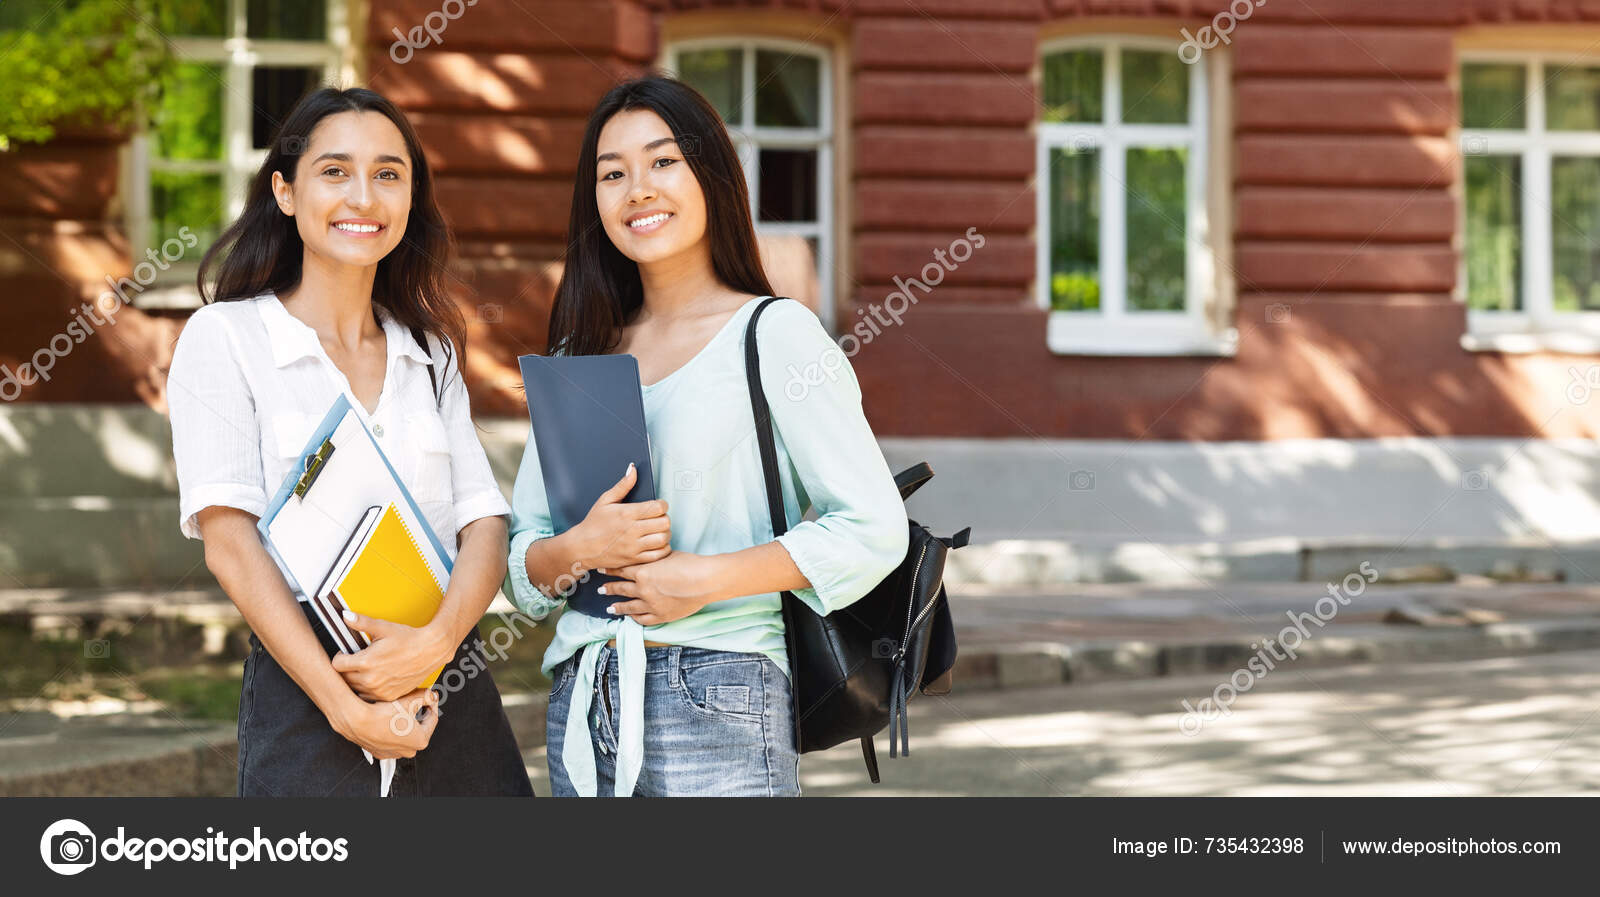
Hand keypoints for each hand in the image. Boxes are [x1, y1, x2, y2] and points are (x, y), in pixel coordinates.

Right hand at [329, 688, 439, 759]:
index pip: (432, 718)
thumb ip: (426, 696)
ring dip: (403, 721)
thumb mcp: (410, 700)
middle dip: (417, 713)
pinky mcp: (379, 751)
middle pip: (419, 727)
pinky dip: (390, 729)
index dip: (431, 704)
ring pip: (404, 733)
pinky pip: (389, 738)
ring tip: (397, 709)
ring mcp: (392, 753)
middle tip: (413, 701)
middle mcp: (408, 751)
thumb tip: (431, 695)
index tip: (429, 697)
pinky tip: (385, 719)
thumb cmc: (382, 715)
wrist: (357, 721)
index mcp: (421, 741)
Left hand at [331, 611, 455, 702]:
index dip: (339, 656)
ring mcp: (380, 690)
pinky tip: (376, 678)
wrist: (431, 650)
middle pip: (344, 678)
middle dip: (346, 669)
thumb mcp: (384, 627)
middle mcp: (371, 680)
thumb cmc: (409, 638)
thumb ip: (361, 622)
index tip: (345, 653)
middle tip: (355, 659)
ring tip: (366, 669)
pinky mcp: (388, 696)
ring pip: (355, 689)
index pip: (337, 665)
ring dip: (356, 680)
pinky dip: (369, 689)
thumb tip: (345, 615)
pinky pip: (369, 696)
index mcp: (366, 662)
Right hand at [570, 462, 671, 571]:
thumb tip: (633, 469)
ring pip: (663, 539)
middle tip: (658, 518)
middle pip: (664, 523)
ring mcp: (634, 546)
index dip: (662, 505)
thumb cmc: (593, 524)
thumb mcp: (605, 500)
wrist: (581, 548)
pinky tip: (657, 543)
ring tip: (658, 531)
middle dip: (665, 518)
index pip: (658, 507)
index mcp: (627, 513)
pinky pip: (658, 555)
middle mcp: (632, 530)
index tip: (658, 505)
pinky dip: (662, 548)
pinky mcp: (634, 559)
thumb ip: (623, 485)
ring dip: (665, 533)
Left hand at [599, 551, 716, 625]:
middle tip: (600, 589)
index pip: (621, 570)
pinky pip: (643, 619)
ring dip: (618, 607)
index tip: (602, 570)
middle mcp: (643, 589)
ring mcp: (651, 604)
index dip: (610, 570)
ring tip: (610, 608)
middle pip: (621, 589)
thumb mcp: (667, 555)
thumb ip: (653, 559)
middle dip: (609, 588)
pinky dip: (635, 618)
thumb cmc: (690, 564)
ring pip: (629, 607)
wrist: (705, 580)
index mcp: (643, 572)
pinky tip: (630, 618)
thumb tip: (647, 557)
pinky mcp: (661, 615)